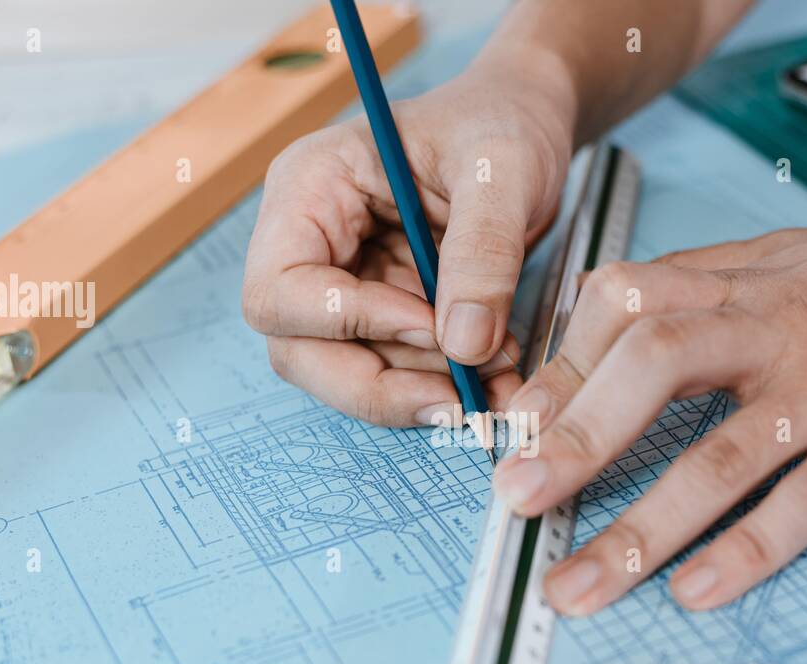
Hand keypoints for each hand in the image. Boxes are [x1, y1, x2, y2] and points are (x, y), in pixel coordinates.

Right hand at [241, 64, 574, 424]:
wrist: (527, 129)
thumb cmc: (502, 124)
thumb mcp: (502, 171)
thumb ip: (484, 252)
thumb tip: (464, 345)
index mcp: (309, 189)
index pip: (280, 289)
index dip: (346, 322)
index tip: (430, 326)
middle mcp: (311, 244)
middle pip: (298, 351)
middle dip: (379, 383)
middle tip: (458, 396)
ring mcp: (343, 284)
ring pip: (346, 374)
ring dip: (420, 390)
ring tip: (495, 378)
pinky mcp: (383, 315)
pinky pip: (394, 372)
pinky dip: (441, 387)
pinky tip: (492, 380)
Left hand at [493, 215, 806, 614]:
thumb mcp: (787, 264)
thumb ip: (703, 296)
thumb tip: (603, 342)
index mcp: (743, 280)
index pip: (627, 302)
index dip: (564, 366)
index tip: (518, 427)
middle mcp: (776, 325)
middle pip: (657, 362)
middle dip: (580, 435)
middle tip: (519, 500)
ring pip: (723, 451)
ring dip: (643, 525)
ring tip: (581, 585)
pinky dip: (750, 547)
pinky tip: (697, 591)